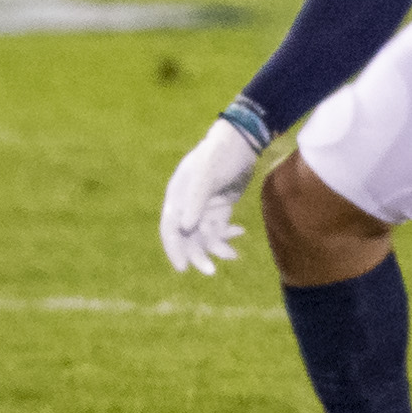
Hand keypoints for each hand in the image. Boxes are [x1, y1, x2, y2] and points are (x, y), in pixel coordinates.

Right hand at [160, 117, 260, 273]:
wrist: (241, 142)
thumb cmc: (219, 155)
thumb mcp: (206, 174)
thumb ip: (195, 200)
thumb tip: (185, 228)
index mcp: (177, 197)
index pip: (170, 228)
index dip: (174, 249)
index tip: (182, 267)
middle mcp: (188, 205)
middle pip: (187, 237)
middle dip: (198, 254)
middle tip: (210, 271)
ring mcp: (204, 207)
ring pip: (205, 236)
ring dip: (217, 247)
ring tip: (233, 254)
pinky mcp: (219, 208)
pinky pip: (220, 229)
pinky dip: (228, 235)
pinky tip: (240, 233)